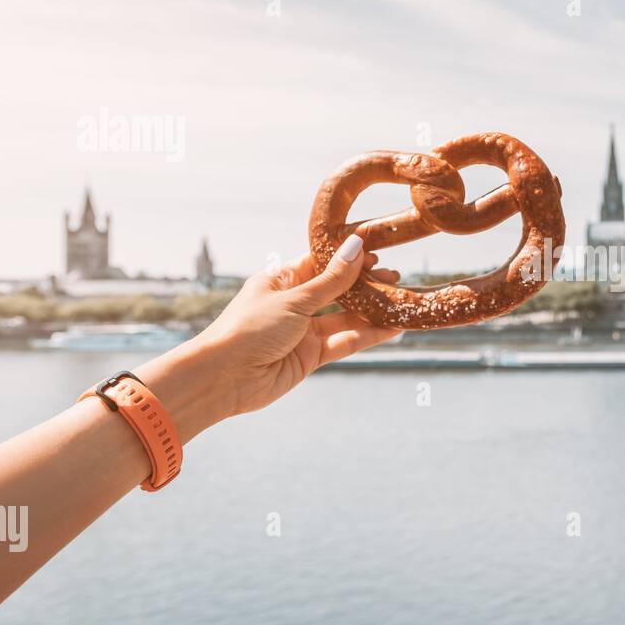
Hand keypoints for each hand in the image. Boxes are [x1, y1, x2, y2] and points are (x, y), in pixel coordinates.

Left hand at [136, 234, 401, 440]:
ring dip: (372, 311)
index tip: (377, 251)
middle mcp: (293, 304)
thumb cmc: (249, 328)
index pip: (320, 262)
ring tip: (401, 299)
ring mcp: (303, 331)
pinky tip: (392, 328)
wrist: (223, 378)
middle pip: (337, 290)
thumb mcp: (294, 299)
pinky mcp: (311, 356)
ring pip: (345, 318)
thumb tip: (357, 247)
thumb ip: (331, 280)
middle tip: (395, 276)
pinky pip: (345, 342)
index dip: (348, 257)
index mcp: (281, 280)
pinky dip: (368, 336)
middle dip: (365, 284)